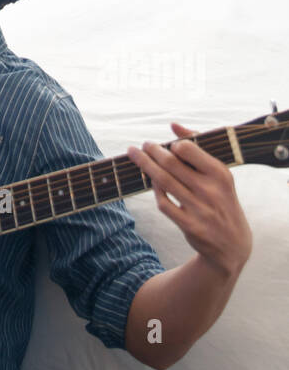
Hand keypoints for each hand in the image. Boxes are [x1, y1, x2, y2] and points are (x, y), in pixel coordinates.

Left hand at [128, 122, 252, 279]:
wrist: (233, 244)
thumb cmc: (222, 200)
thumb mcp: (219, 175)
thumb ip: (198, 146)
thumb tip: (173, 125)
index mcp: (221, 174)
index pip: (189, 149)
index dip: (174, 145)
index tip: (168, 145)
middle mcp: (211, 191)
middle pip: (171, 164)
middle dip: (151, 151)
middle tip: (143, 145)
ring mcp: (200, 209)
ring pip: (163, 181)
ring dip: (145, 165)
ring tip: (136, 155)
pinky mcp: (189, 226)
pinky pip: (163, 203)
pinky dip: (154, 190)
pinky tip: (151, 181)